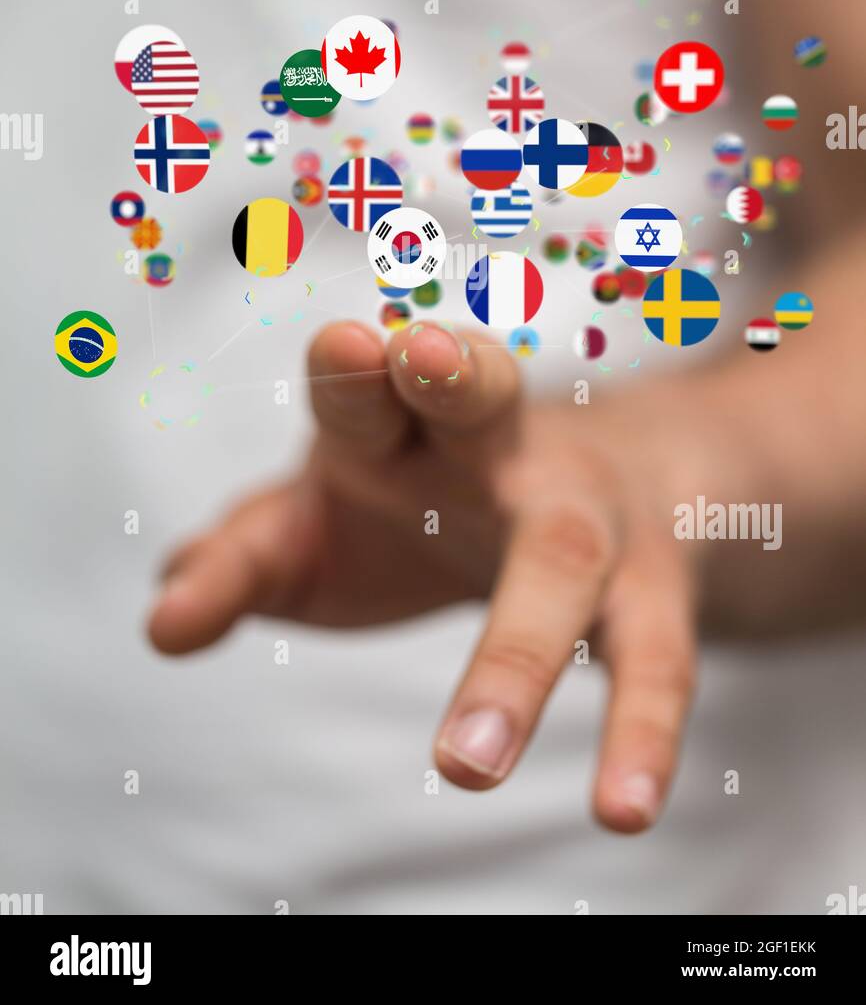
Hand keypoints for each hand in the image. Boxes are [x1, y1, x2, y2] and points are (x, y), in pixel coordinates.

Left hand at [148, 320, 696, 832]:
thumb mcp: (323, 521)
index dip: (354, 370)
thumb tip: (163, 622)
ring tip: (463, 767)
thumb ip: (240, 562)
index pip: (366, 391)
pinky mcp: (650, 591)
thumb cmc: (427, 499)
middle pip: (484, 400)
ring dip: (515, 657)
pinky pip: (655, 659)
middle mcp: (501, 445)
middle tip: (422, 353)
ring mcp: (586, 513)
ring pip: (562, 563)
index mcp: (403, 420)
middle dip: (457, 375)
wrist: (606, 488)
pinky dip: (642, 735)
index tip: (346, 345)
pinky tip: (625, 813)